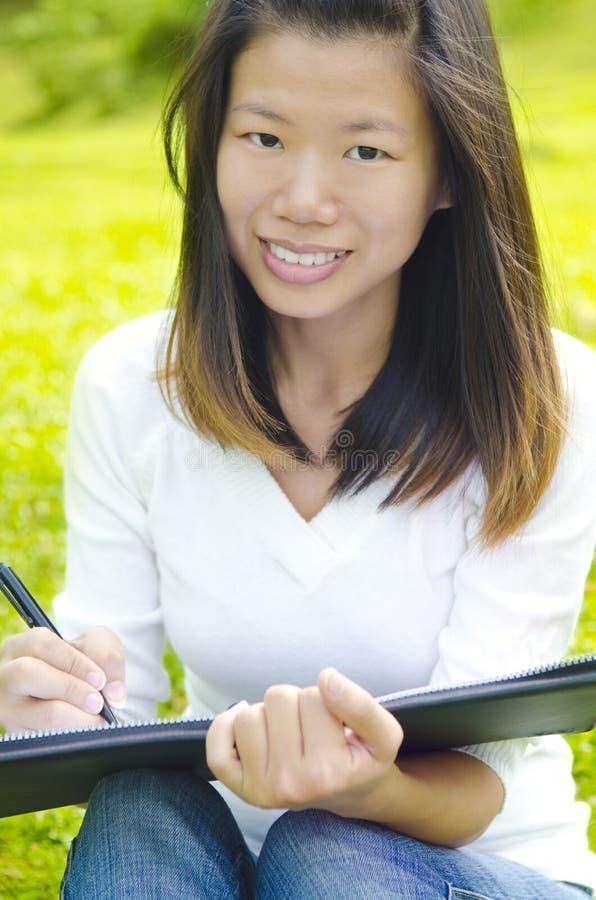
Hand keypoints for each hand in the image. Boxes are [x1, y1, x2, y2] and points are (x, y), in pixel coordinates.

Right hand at [0, 626, 125, 733]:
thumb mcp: (95, 645)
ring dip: (78, 718)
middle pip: (29, 673)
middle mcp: (6, 675)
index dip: (73, 661)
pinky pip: (47, 739)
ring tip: (98, 718)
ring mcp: (9, 708)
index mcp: (20, 646)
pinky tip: (87, 729)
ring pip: (41, 715)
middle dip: (72, 689)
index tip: (99, 678)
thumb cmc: (80, 661)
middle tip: (98, 702)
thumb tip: (115, 694)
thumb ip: (108, 657)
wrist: (74, 688)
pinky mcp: (19, 734)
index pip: (41, 645)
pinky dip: (74, 735)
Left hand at [206, 668, 402, 816]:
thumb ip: (361, 704)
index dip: (330, 694)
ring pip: (249, 714)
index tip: (340, 715)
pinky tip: (253, 727)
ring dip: (270, 714)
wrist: (351, 793)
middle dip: (298, 701)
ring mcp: (264, 789)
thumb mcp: (383, 733)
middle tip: (316, 725)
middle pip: (278, 697)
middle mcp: (294, 785)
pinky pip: (217, 747)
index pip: (316, 694)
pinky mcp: (242, 789)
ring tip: (293, 731)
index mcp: (330, 771)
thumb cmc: (363, 756)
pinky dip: (226, 727)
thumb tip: (326, 678)